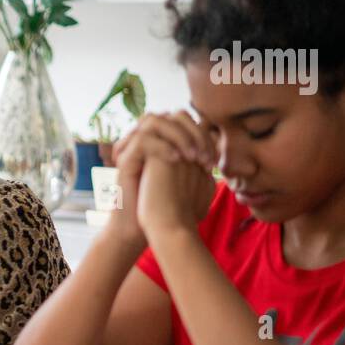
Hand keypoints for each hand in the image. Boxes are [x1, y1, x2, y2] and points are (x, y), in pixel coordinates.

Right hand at [110, 111, 215, 248]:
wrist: (142, 230)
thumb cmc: (166, 209)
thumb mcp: (190, 181)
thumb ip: (199, 161)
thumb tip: (219, 149)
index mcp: (161, 143)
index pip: (184, 120)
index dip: (202, 134)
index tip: (213, 160)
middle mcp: (147, 141)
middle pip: (170, 114)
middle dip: (192, 132)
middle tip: (203, 157)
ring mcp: (133, 149)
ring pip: (153, 119)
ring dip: (178, 135)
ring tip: (190, 157)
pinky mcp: (125, 160)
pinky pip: (142, 139)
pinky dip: (162, 146)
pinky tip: (176, 161)